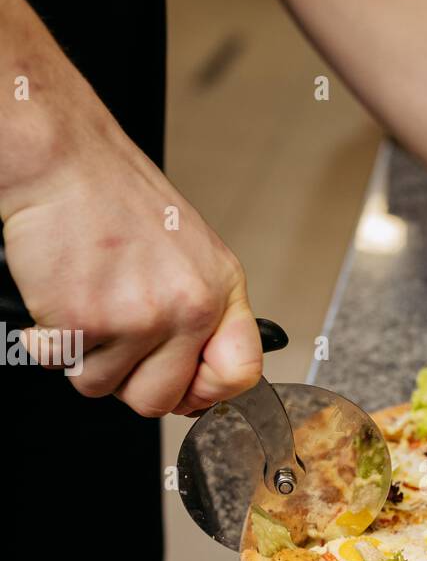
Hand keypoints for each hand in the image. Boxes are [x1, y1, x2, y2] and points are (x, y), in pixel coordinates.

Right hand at [1, 124, 261, 417]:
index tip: (184, 385)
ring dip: (87, 356)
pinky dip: (52, 341)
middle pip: (161, 399)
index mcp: (219, 290)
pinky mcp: (87, 322)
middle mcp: (189, 306)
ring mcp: (140, 318)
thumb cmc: (115, 199)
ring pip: (105, 387)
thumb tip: (197, 379)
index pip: (241, 373)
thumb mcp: (189, 251)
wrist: (63, 160)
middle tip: (115, 339)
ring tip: (87, 304)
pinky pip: (65, 367)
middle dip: (129, 380)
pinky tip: (61, 299)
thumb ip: (201, 314)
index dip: (206, 391)